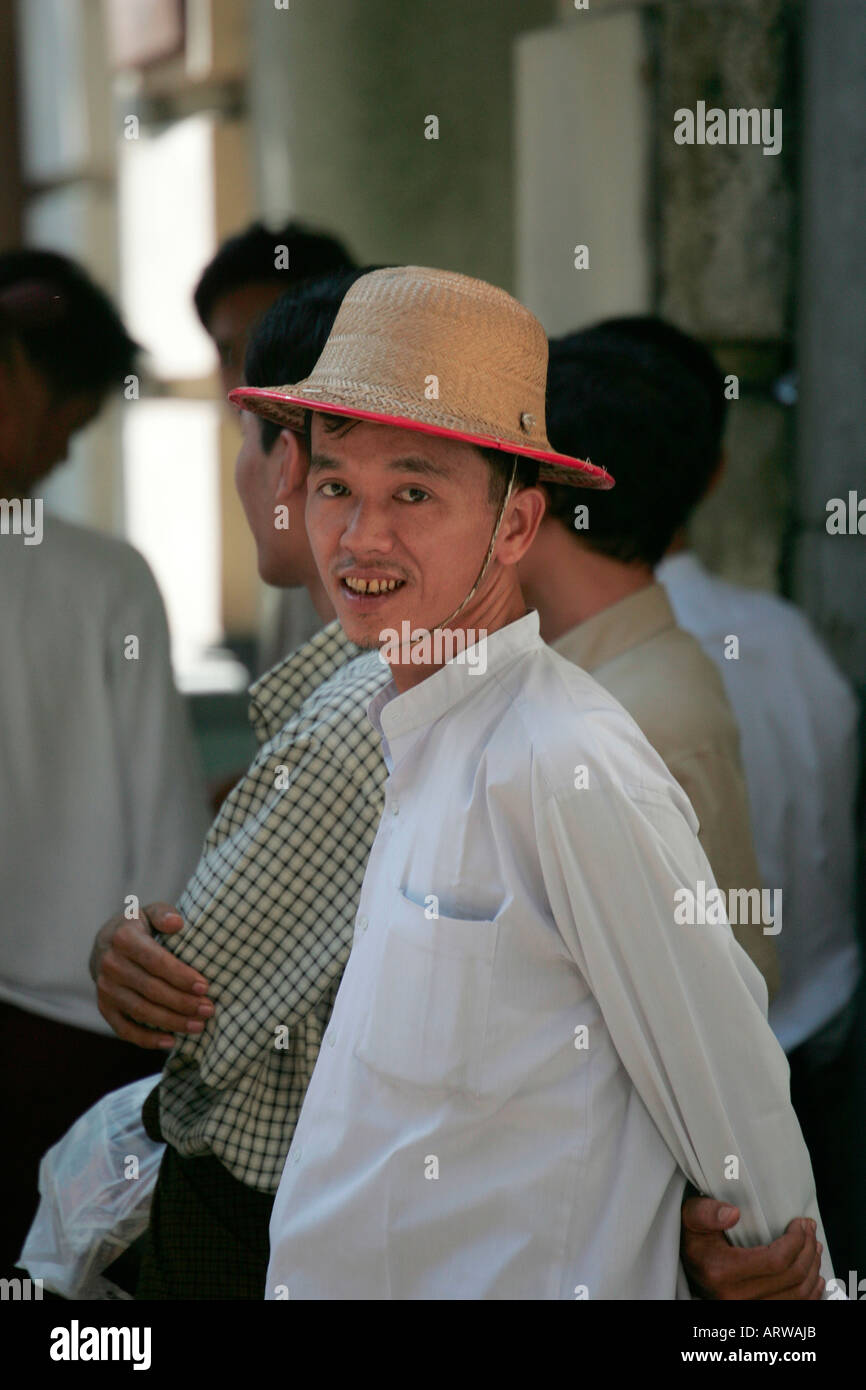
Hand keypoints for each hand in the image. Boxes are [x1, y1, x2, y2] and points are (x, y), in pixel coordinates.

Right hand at [91, 902, 212, 1049]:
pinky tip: (171, 1041)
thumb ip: (164, 914)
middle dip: (183, 1003)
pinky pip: (124, 1029)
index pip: (156, 961)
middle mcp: (110, 964)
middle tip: (209, 1009)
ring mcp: (105, 988)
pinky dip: (147, 1039)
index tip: (205, 986)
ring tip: (198, 1026)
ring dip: (172, 1022)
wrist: (104, 944)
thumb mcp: (149, 912)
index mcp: (124, 938)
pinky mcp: (104, 1006)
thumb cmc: (138, 927)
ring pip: (141, 1011)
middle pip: (151, 989)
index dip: (181, 976)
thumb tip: (177, 923)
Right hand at [681, 1195, 823, 1299]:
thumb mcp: (692, 1215)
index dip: (796, 1242)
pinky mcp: (756, 1312)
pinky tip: (816, 1277)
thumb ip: (707, 1212)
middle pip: (791, 1278)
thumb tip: (733, 1214)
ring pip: (797, 1295)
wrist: (688, 1261)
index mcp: (721, 1272)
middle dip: (807, 1250)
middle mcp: (735, 1297)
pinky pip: (794, 1309)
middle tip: (809, 1229)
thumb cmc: (694, 1235)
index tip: (800, 1224)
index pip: (775, 1261)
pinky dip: (811, 1294)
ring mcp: (747, 1309)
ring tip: (813, 1246)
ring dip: (812, 1269)